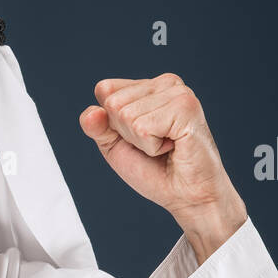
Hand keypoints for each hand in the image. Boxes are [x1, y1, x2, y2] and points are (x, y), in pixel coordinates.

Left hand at [79, 73, 245, 260]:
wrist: (186, 195)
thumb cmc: (155, 170)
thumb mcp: (114, 146)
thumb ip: (96, 127)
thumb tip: (92, 113)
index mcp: (149, 86)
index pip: (105, 90)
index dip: (111, 124)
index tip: (138, 137)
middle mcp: (165, 82)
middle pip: (113, 103)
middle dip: (126, 134)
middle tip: (154, 145)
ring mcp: (178, 92)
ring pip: (126, 115)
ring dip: (141, 142)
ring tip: (166, 147)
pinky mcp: (186, 107)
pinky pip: (143, 127)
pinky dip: (152, 147)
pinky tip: (173, 147)